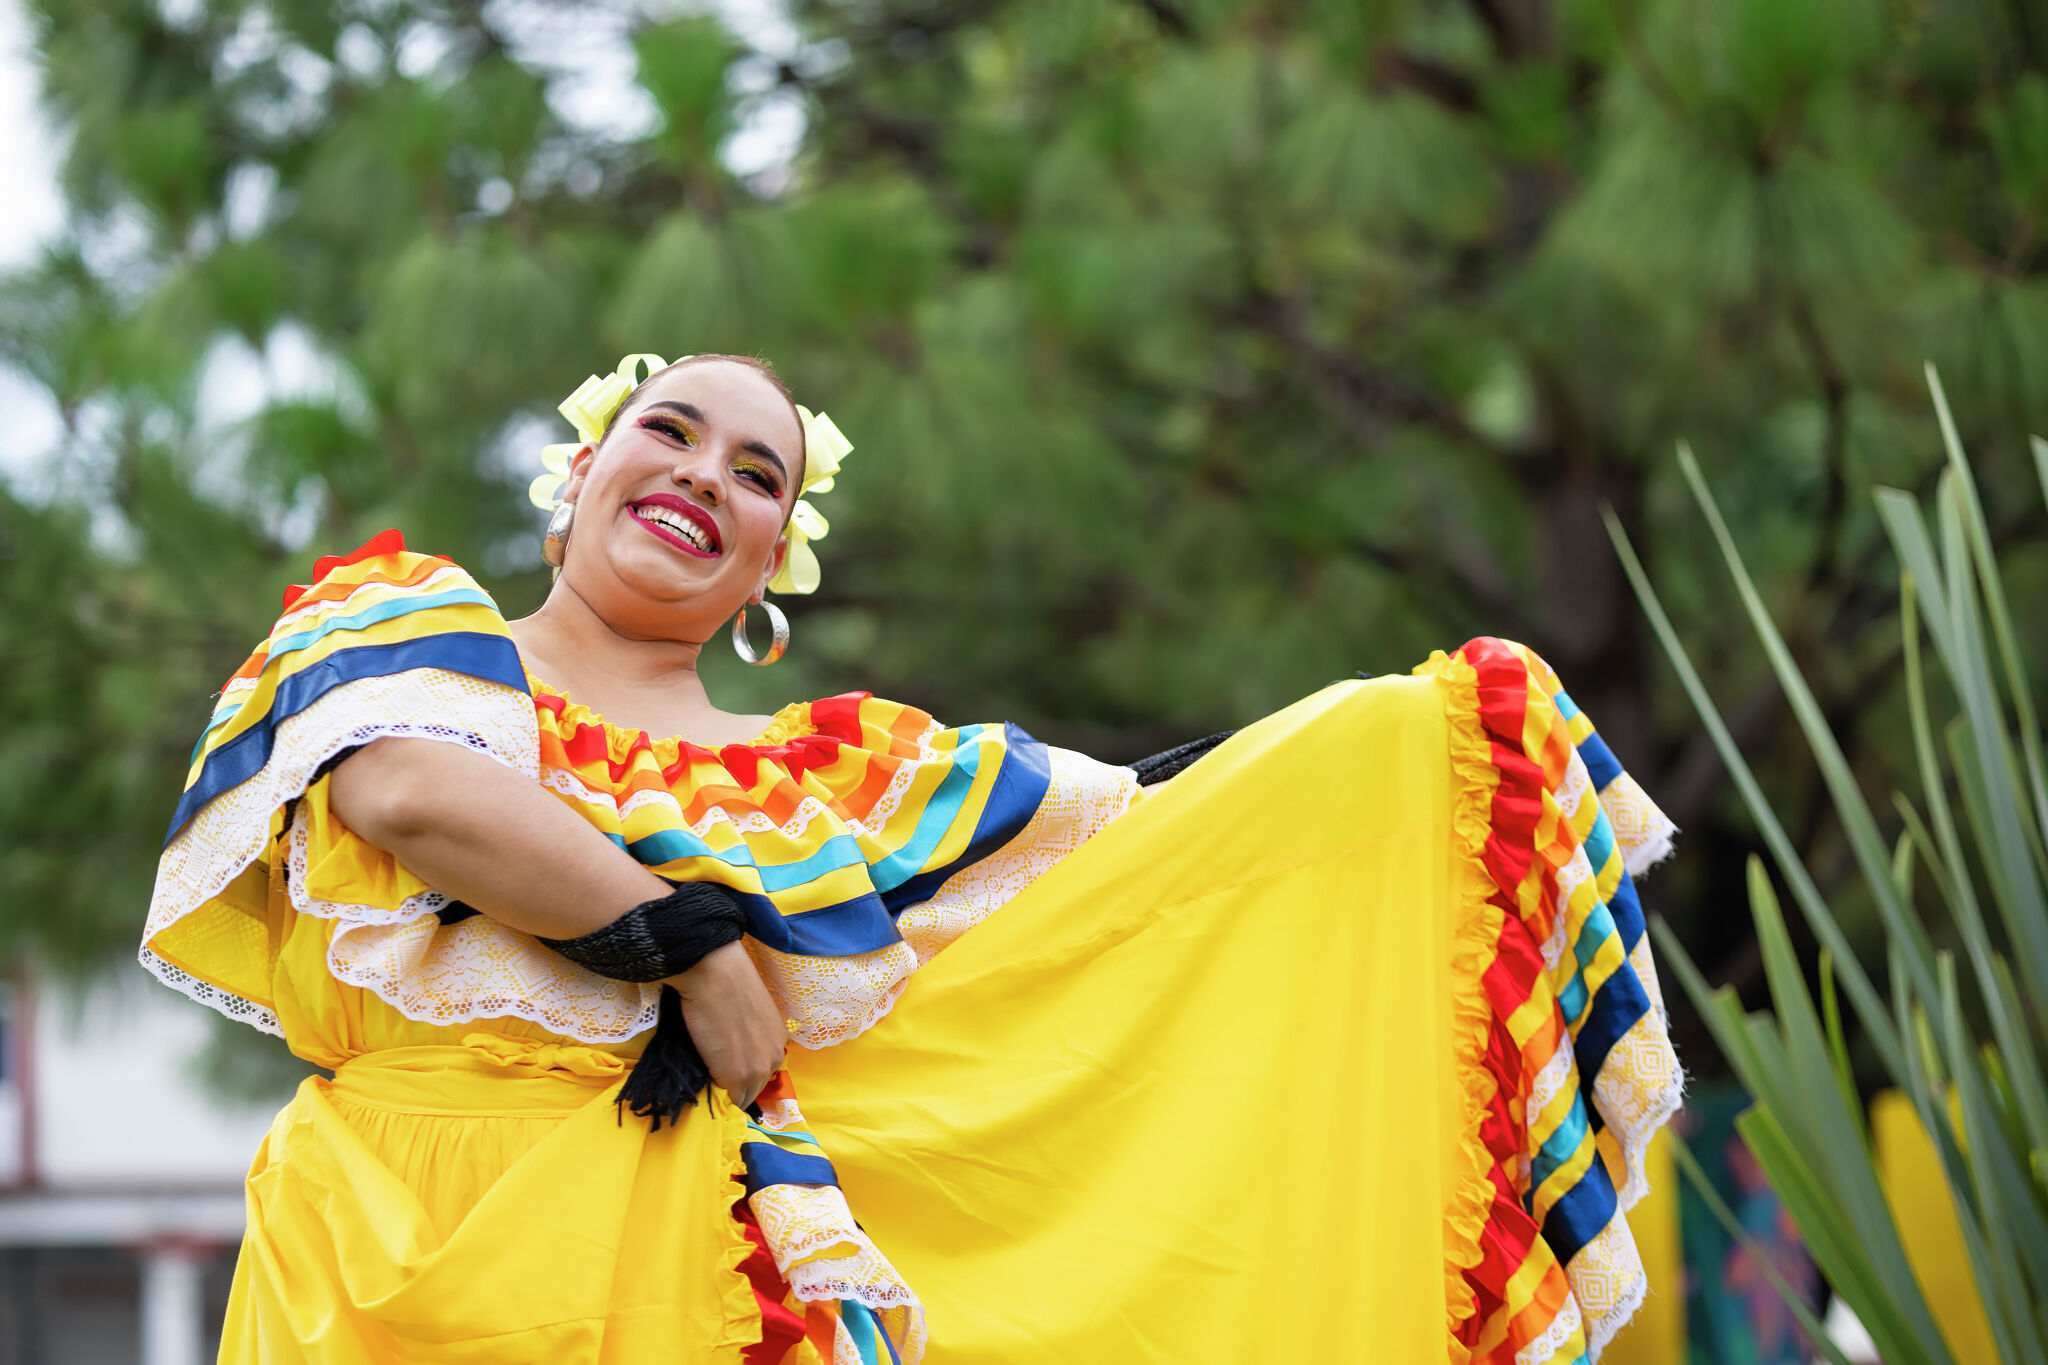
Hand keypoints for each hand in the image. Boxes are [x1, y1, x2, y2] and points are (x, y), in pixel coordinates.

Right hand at [670, 941, 785, 1108]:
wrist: (715, 974)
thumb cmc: (727, 982)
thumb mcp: (749, 1012)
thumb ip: (748, 1035)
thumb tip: (732, 1049)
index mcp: (778, 1039)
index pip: (763, 1071)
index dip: (743, 1072)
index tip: (724, 1068)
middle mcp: (775, 1057)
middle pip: (756, 1087)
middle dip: (736, 1085)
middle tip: (713, 1077)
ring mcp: (758, 1069)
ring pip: (744, 1096)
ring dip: (726, 1091)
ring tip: (707, 1079)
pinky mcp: (738, 1077)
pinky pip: (730, 1100)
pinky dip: (717, 1096)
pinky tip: (704, 1084)